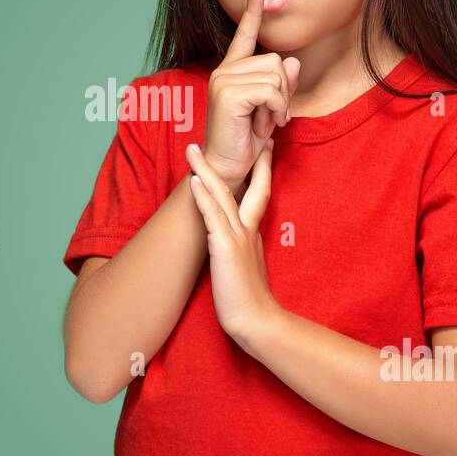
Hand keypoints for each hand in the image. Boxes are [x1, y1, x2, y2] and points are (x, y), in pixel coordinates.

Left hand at [185, 137, 279, 338]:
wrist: (257, 321)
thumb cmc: (250, 300)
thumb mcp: (249, 267)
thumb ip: (245, 250)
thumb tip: (240, 244)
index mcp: (252, 234)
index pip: (259, 194)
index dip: (261, 170)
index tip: (264, 148)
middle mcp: (246, 230)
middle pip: (245, 185)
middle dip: (245, 159)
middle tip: (245, 133)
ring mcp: (235, 237)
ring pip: (222, 195)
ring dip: (206, 170)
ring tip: (192, 148)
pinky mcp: (224, 248)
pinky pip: (212, 217)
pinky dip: (203, 197)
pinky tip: (195, 181)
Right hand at [202, 0, 300, 191]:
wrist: (226, 167)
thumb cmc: (245, 141)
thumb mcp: (270, 110)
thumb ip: (282, 86)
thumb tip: (293, 62)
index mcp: (231, 72)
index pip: (243, 36)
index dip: (251, 13)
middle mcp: (224, 71)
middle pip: (276, 60)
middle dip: (282, 91)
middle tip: (269, 118)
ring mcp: (223, 80)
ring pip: (276, 75)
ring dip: (279, 104)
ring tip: (264, 123)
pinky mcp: (228, 94)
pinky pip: (271, 90)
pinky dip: (276, 109)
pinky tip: (265, 125)